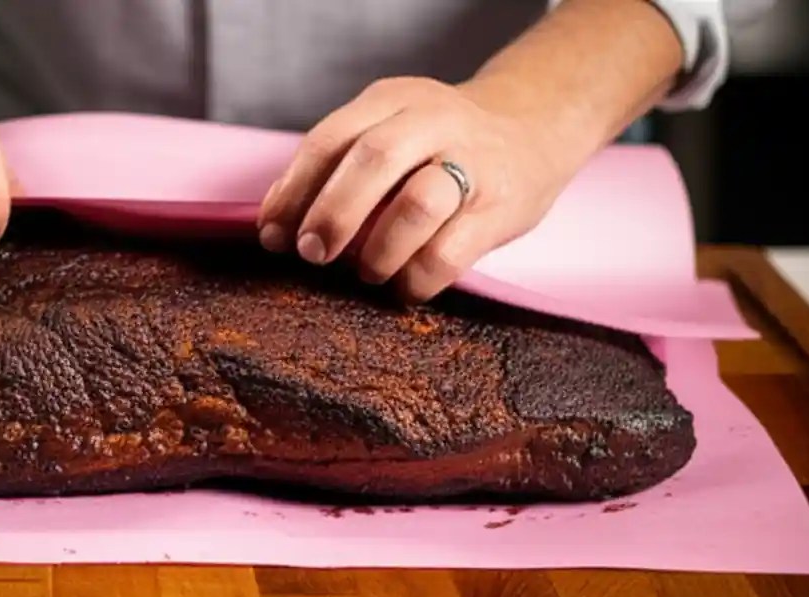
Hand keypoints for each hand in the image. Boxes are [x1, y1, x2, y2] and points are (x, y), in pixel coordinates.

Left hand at [256, 77, 571, 300]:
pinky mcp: (501, 207)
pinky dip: (417, 277)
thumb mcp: (390, 132)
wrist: (534, 132)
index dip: (294, 191)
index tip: (273, 235)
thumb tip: (277, 223)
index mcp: (394, 100)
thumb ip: (338, 167)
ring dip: (379, 249)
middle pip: (374, 159)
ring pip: (418, 203)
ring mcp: (474, 161)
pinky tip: (404, 285)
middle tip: (313, 254)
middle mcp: (435, 121)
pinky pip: (450, 252)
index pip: (331, 139)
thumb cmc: (438, 147)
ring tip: (366, 271)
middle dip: (333, 213)